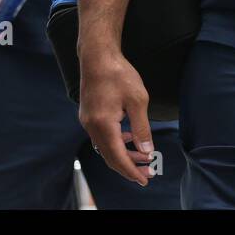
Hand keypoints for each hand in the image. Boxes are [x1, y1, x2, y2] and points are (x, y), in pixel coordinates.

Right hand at [78, 47, 154, 185]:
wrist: (97, 55)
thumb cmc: (119, 74)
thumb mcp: (138, 100)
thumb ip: (142, 129)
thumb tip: (146, 151)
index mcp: (103, 125)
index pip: (118, 157)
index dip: (132, 171)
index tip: (145, 179)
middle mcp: (91, 126)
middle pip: (110, 156)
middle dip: (129, 167)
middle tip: (147, 173)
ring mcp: (87, 121)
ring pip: (105, 147)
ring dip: (123, 154)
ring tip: (143, 157)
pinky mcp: (88, 115)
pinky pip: (102, 136)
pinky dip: (116, 142)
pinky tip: (129, 137)